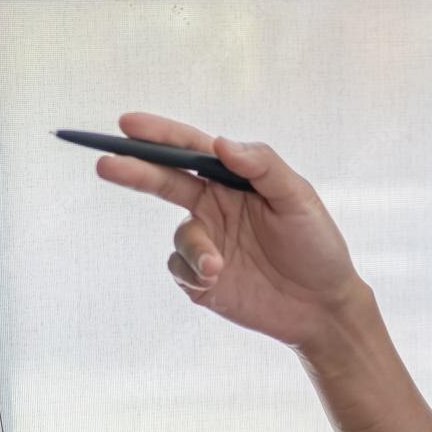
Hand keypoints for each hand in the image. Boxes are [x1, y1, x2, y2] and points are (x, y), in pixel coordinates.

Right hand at [92, 112, 366, 353]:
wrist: (323, 307)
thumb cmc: (317, 245)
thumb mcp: (298, 198)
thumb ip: (262, 166)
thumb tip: (220, 143)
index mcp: (235, 181)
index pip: (191, 150)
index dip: (160, 136)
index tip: (128, 124)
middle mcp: (215, 207)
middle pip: (166, 182)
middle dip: (135, 171)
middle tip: (107, 163)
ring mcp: (207, 243)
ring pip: (179, 235)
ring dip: (194, 246)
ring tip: (217, 264)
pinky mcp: (201, 280)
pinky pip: (180, 268)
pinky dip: (193, 271)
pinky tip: (217, 279)